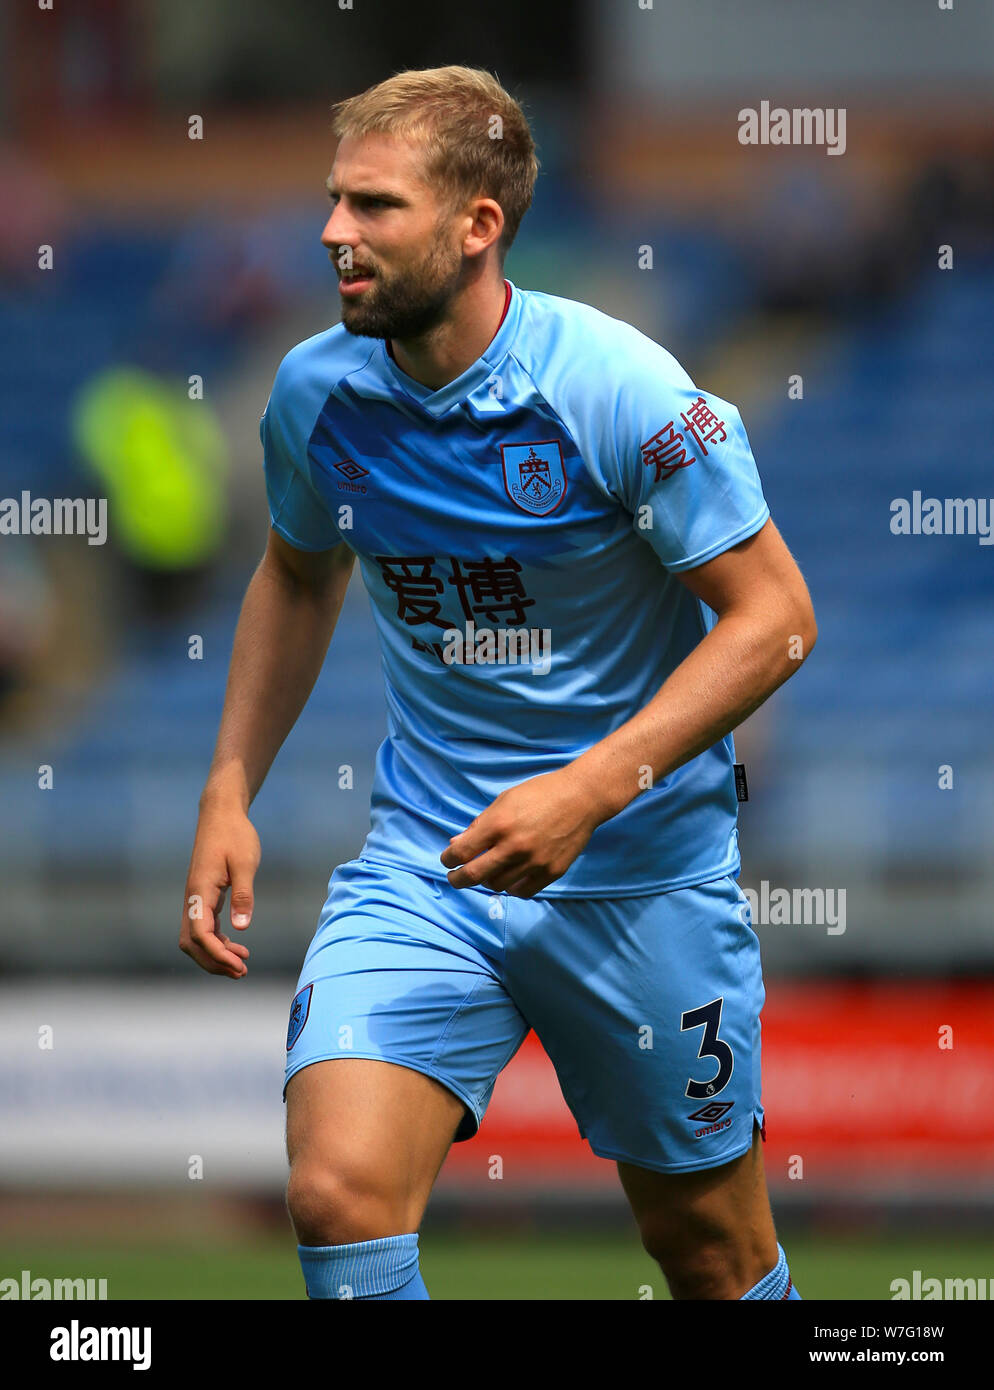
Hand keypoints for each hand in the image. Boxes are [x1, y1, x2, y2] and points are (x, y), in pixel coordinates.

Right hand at [179, 799, 260, 977]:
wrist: (221, 814)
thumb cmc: (235, 835)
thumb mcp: (245, 863)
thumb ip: (243, 895)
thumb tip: (242, 928)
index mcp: (200, 892)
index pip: (200, 934)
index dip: (217, 954)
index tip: (239, 965)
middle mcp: (192, 898)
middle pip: (192, 943)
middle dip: (214, 962)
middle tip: (242, 971)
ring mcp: (195, 898)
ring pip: (195, 938)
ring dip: (214, 954)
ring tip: (241, 964)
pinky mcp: (203, 896)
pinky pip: (203, 928)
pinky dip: (216, 942)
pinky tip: (235, 945)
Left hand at [439, 767, 604, 897]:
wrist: (581, 797)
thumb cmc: (539, 793)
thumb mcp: (504, 801)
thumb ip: (479, 824)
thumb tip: (456, 844)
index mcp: (499, 824)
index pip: (462, 852)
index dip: (448, 860)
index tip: (448, 860)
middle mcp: (514, 846)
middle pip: (474, 875)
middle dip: (458, 879)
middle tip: (455, 878)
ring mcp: (534, 862)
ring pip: (497, 886)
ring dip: (487, 880)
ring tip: (489, 872)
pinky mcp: (551, 872)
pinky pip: (522, 891)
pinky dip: (512, 887)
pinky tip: (510, 878)